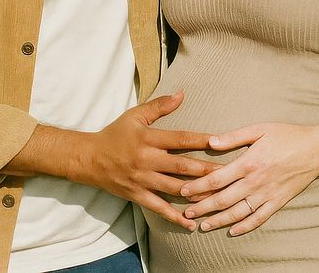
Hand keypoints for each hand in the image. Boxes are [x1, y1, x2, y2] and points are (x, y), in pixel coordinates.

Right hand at [72, 92, 219, 230]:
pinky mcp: (137, 195)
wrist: (89, 158)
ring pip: (174, 188)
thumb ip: (159, 106)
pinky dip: (175, 217)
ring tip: (218, 197)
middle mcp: (146, 159)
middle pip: (181, 165)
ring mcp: (142, 179)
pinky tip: (191, 223)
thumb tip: (181, 94)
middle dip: (206, 170)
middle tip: (229, 173)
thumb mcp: (135, 116)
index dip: (200, 140)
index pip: (179, 138)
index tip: (220, 142)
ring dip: (196, 193)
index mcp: (148, 138)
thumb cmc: (115, 134)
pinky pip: (159, 208)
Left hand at [179, 121, 318, 235]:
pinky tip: (232, 231)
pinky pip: (259, 218)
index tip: (182, 191)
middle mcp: (256, 182)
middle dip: (202, 207)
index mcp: (249, 162)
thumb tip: (211, 142)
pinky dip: (245, 226)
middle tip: (186, 213)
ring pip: (238, 213)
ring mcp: (267, 194)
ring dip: (219, 220)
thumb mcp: (259, 129)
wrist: (316, 149)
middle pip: (223, 199)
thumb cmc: (287, 135)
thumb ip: (233, 137)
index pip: (216, 179)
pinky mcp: (278, 202)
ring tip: (203, 225)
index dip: (198, 187)